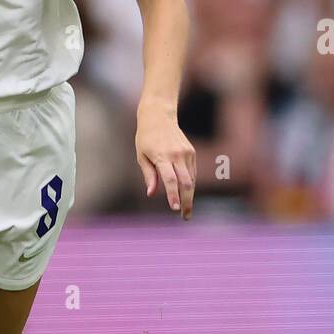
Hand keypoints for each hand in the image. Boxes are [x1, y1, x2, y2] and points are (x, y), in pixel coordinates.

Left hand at [135, 102, 195, 218]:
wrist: (159, 117)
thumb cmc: (145, 138)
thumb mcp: (141, 156)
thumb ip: (149, 176)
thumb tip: (152, 194)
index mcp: (162, 157)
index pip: (170, 180)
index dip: (173, 195)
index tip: (175, 209)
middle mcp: (177, 155)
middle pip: (186, 183)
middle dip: (187, 201)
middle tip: (186, 217)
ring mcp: (186, 153)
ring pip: (191, 179)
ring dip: (189, 195)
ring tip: (185, 209)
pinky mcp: (191, 153)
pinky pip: (192, 172)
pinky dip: (189, 184)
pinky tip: (186, 193)